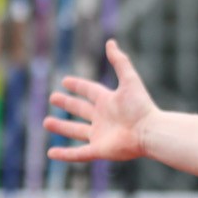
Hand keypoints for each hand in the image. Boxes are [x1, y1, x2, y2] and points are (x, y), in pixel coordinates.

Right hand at [44, 39, 157, 163]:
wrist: (150, 132)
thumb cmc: (141, 107)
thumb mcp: (129, 80)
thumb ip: (120, 62)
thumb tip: (110, 42)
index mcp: (109, 101)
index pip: (90, 91)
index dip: (78, 86)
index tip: (65, 81)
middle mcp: (103, 118)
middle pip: (81, 110)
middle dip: (67, 104)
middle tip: (53, 98)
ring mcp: (100, 135)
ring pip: (76, 131)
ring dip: (61, 127)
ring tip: (46, 122)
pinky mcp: (99, 150)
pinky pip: (78, 154)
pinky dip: (64, 154)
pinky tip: (50, 153)